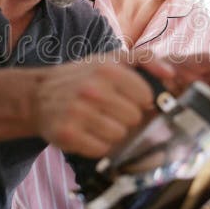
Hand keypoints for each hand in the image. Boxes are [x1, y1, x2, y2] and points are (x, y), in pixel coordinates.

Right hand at [31, 56, 168, 158]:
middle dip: (126, 116)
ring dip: (112, 132)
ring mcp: (78, 113)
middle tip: (110, 110)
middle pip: (134, 118)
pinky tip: (88, 132)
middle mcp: (92, 90)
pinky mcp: (67, 135)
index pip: (146, 97)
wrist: (38, 96)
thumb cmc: (81, 77)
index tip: (127, 98)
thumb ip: (145, 59)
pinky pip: (101, 150)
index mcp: (107, 69)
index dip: (140, 100)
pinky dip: (98, 144)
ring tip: (98, 121)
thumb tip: (171, 73)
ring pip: (120, 136)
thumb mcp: (111, 59)